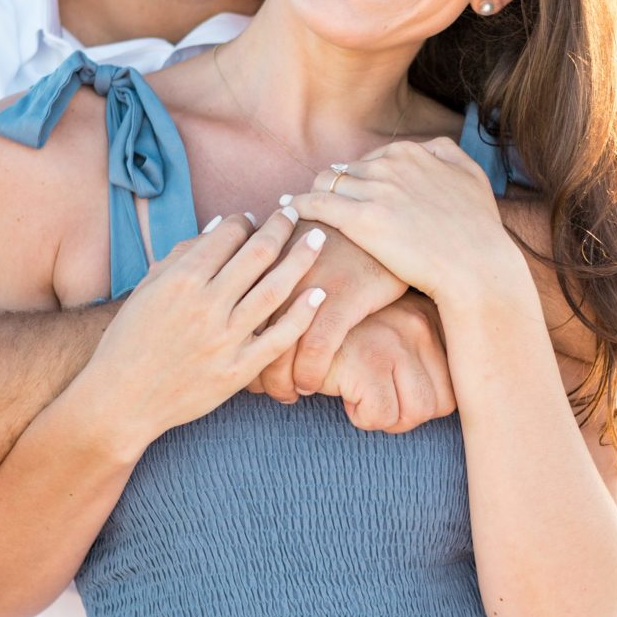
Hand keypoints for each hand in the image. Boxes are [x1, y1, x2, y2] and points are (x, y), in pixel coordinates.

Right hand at [80, 211, 326, 455]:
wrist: (121, 400)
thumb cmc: (130, 339)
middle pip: (258, 254)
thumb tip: (222, 226)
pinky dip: (302, 315)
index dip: (246, 221)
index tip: (255, 219)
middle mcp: (205, 306)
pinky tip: (319, 294)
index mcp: (180, 280)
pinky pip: (279, 339)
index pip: (227, 236)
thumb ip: (183, 255)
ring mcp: (224, 340)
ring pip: (275, 290)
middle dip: (281, 227)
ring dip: (301, 259)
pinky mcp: (237, 371)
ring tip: (318, 239)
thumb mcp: (148, 289)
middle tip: (295, 214)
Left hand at [250, 222, 406, 402]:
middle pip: (250, 337)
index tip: (239, 365)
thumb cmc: (336, 239)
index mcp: (262, 261)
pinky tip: (312, 384)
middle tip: (260, 390)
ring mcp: (310, 286)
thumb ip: (268, 268)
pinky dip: (311, 374)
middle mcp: (279, 274)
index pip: (233, 313)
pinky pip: (316, 350)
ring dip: (280, 382)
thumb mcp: (293, 246)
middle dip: (253, 372)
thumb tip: (244, 301)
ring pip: (279, 350)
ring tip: (287, 393)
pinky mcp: (342, 297)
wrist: (383, 222)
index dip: (233, 345)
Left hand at [290, 140, 512, 304]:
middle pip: (347, 169)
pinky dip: (298, 204)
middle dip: (336, 186)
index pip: (371, 157)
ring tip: (298, 207)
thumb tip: (429, 148)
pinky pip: (316, 203)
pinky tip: (287, 211)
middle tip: (321, 202)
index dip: (360, 177)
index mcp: (413, 152)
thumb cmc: (478, 231)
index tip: (353, 193)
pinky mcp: (361, 220)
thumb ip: (447, 154)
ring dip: (313, 193)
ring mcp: (375, 190)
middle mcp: (391, 164)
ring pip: (327, 182)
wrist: (477, 268)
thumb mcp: (472, 177)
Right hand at [328, 292, 456, 431]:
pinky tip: (342, 390)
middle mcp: (418, 324)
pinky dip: (358, 415)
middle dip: (404, 413)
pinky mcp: (367, 359)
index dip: (420, 402)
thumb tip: (443, 405)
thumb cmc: (339, 332)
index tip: (389, 387)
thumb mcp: (387, 332)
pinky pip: (380, 417)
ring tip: (357, 390)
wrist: (288, 312)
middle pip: (441, 406)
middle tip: (371, 394)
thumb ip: (415, 358)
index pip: (454, 390)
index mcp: (428, 317)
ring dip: (382, 416)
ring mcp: (394, 340)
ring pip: (415, 414)